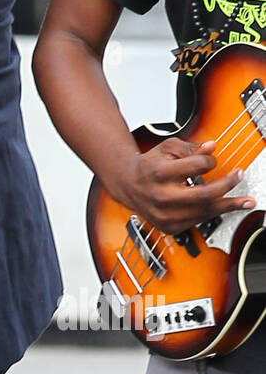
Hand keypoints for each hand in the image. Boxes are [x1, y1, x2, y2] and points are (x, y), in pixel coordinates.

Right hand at [117, 137, 255, 234]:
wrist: (128, 185)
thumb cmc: (149, 166)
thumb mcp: (167, 149)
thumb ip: (191, 148)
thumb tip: (211, 147)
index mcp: (160, 173)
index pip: (197, 166)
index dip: (209, 160)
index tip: (211, 160)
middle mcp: (162, 196)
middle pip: (204, 194)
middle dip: (227, 185)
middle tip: (238, 176)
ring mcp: (165, 214)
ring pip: (204, 211)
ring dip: (228, 205)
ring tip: (245, 202)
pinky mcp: (169, 226)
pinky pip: (198, 221)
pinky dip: (212, 213)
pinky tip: (222, 207)